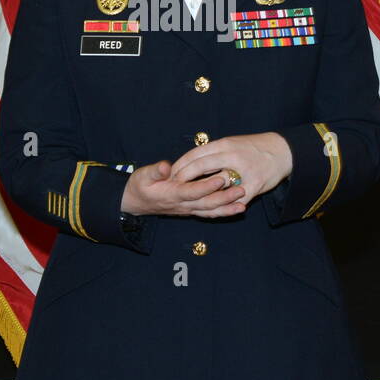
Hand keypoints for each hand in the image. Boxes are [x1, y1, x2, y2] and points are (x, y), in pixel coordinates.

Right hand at [120, 159, 247, 218]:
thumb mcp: (142, 176)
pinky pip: (209, 213)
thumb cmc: (139, 186)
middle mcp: (182, 204)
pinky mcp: (192, 209)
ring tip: (244, 204)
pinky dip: (224, 212)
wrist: (135, 203)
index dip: (206, 187)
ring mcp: (188, 209)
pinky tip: (237, 209)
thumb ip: (155, 171)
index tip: (221, 178)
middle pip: (206, 203)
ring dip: (227, 208)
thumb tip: (165, 166)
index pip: (192, 191)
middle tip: (241, 190)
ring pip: (210, 211)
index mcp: (172, 194)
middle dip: (224, 198)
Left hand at [166, 132, 292, 209]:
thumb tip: (189, 161)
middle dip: (184, 178)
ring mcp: (244, 170)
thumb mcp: (231, 143)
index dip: (180, 165)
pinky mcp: (254, 184)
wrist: (282, 151)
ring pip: (217, 183)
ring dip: (201, 192)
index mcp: (225, 144)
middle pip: (201, 166)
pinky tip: (212, 208)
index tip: (169, 174)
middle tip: (172, 188)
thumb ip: (212, 152)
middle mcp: (232, 155)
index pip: (196, 153)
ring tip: (189, 199)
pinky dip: (223, 203)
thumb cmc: (253, 148)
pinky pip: (235, 197)